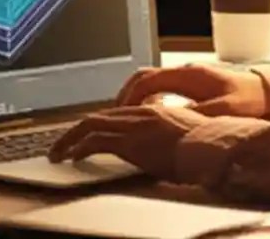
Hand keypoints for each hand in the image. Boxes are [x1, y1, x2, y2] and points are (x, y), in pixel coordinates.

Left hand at [46, 105, 205, 180]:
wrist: (211, 148)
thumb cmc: (203, 147)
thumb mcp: (182, 135)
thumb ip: (165, 132)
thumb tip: (158, 141)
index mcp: (152, 111)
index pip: (115, 112)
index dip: (96, 123)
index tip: (85, 134)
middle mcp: (140, 113)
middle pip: (98, 115)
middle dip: (75, 130)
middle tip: (62, 143)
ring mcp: (133, 126)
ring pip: (90, 124)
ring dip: (69, 139)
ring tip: (58, 153)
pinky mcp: (129, 142)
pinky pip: (95, 141)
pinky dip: (79, 148)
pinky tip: (73, 157)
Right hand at [116, 64, 267, 117]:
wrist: (268, 91)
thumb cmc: (248, 100)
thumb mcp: (221, 111)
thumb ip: (194, 115)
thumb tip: (168, 121)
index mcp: (187, 75)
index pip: (146, 80)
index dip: (128, 97)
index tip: (119, 116)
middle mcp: (185, 71)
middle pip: (144, 76)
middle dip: (126, 95)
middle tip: (116, 116)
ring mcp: (189, 75)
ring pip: (153, 80)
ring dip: (138, 96)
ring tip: (129, 117)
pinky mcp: (195, 82)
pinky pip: (164, 85)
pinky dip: (151, 97)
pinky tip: (152, 114)